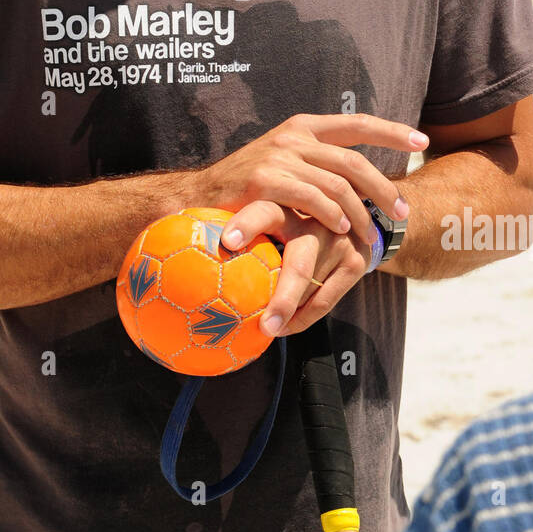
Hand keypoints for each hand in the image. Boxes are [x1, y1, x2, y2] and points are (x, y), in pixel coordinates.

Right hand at [196, 112, 427, 334]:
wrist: (199, 197)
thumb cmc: (246, 188)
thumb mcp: (283, 163)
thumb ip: (315, 163)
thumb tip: (357, 178)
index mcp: (302, 128)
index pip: (356, 123)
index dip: (392, 131)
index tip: (422, 140)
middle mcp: (293, 137)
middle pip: (354, 160)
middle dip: (384, 188)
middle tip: (402, 212)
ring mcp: (279, 156)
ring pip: (338, 184)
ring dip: (361, 213)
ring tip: (372, 235)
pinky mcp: (265, 180)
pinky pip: (312, 198)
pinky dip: (332, 216)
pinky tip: (341, 232)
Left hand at [232, 205, 375, 337]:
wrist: (350, 209)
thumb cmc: (286, 216)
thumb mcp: (267, 209)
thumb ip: (232, 224)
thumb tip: (175, 239)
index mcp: (286, 203)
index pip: (264, 212)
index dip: (247, 225)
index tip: (226, 243)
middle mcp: (316, 220)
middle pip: (298, 266)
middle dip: (283, 298)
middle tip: (263, 327)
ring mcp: (339, 241)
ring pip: (310, 290)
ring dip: (288, 312)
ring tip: (267, 329)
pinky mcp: (357, 261)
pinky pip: (325, 301)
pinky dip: (304, 317)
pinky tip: (287, 325)